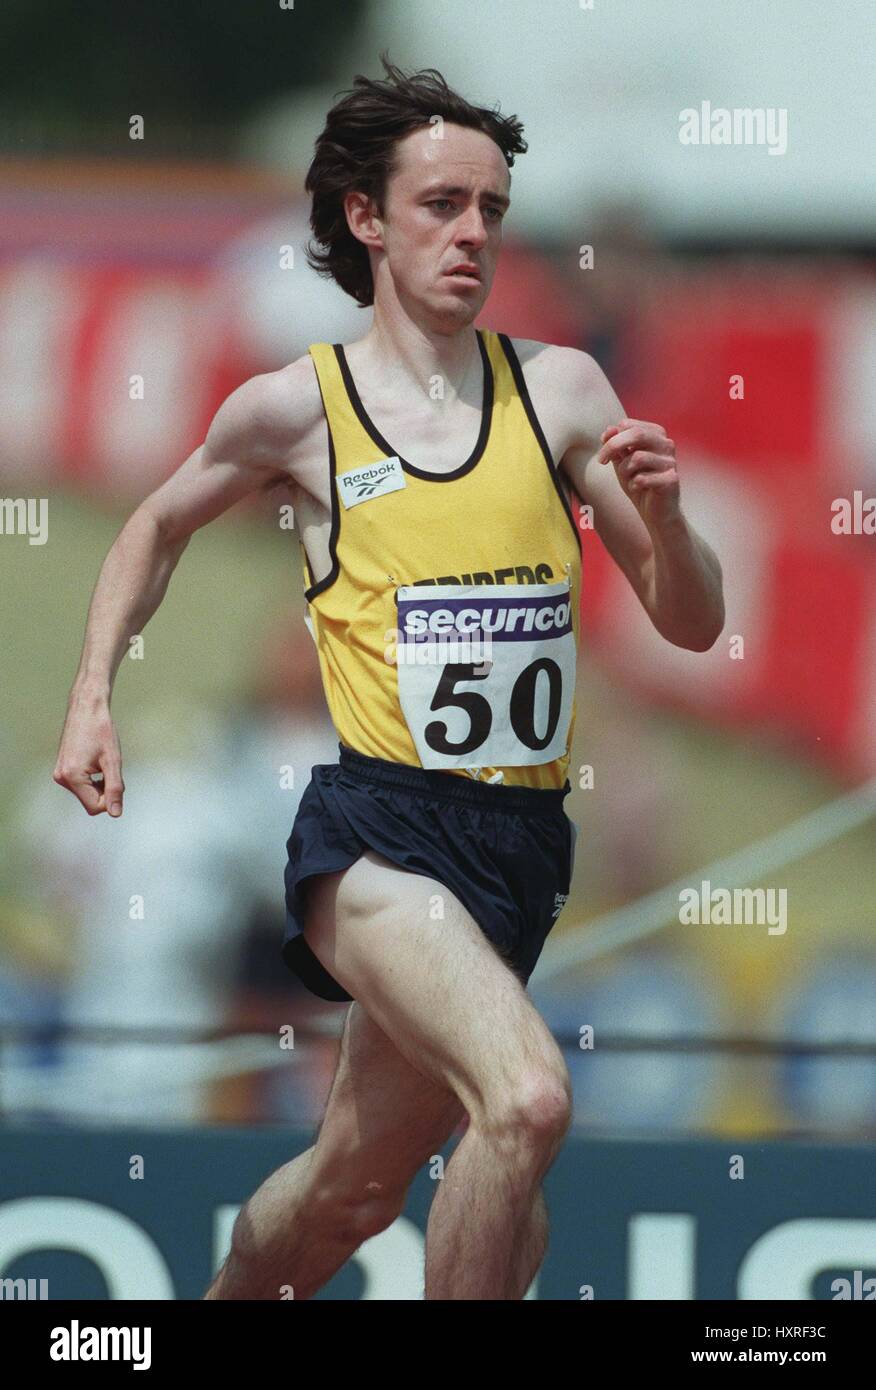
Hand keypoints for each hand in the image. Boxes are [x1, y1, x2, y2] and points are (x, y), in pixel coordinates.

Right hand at [53, 695, 124, 816]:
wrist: (86, 708)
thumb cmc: (102, 731)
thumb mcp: (113, 761)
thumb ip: (115, 788)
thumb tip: (116, 814)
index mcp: (72, 777)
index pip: (95, 807)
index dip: (111, 799)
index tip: (117, 780)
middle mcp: (61, 778)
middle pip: (90, 802)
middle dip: (105, 791)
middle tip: (111, 768)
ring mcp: (59, 774)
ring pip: (86, 794)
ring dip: (99, 785)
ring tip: (103, 762)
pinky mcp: (61, 769)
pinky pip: (80, 785)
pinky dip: (92, 780)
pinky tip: (96, 762)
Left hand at [598, 418, 680, 526]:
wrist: (656, 512)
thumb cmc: (639, 483)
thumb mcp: (622, 462)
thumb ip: (615, 445)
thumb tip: (609, 429)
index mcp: (655, 434)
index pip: (628, 424)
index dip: (610, 437)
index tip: (603, 455)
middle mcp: (666, 444)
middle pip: (636, 434)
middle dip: (613, 446)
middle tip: (601, 461)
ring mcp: (671, 461)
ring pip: (638, 458)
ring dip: (625, 471)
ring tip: (629, 480)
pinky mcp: (672, 479)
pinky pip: (643, 478)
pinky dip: (634, 485)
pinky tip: (638, 489)